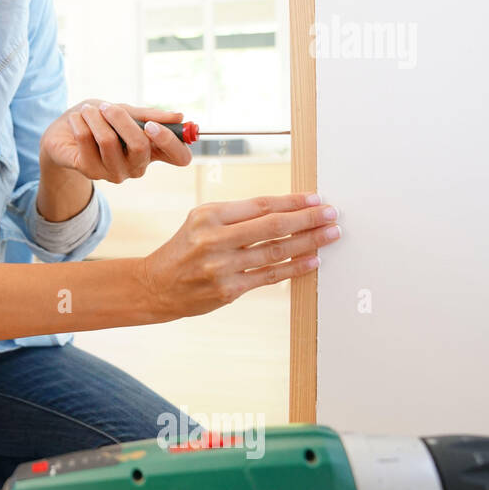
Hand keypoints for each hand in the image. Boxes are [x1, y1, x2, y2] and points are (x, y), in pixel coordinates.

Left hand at [40, 100, 191, 182]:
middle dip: (121, 119)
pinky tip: (76, 119)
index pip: (179, 156)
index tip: (151, 125)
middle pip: (141, 146)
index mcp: (152, 151)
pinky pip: (87, 141)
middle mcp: (137, 166)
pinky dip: (80, 122)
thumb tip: (179, 116)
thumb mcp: (125, 111)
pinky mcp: (90, 172)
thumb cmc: (100, 120)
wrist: (64, 132)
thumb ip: (148, 115)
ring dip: (95, 117)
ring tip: (86, 110)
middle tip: (107, 106)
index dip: (170, 141)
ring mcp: (114, 172)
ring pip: (109, 141)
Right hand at [134, 193, 341, 321]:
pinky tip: (312, 260)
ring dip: (308, 243)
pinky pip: (269, 276)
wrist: (156, 285)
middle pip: (272, 226)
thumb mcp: (201, 222)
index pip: (260, 205)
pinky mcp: (228, 290)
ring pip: (275, 251)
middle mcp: (214, 239)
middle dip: (308, 219)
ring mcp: (221, 267)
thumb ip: (237, 216)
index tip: (316, 199)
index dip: (292, 202)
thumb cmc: (185, 249)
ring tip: (330, 235)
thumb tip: (285, 211)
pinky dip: (294, 267)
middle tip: (332, 214)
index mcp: (208, 215)